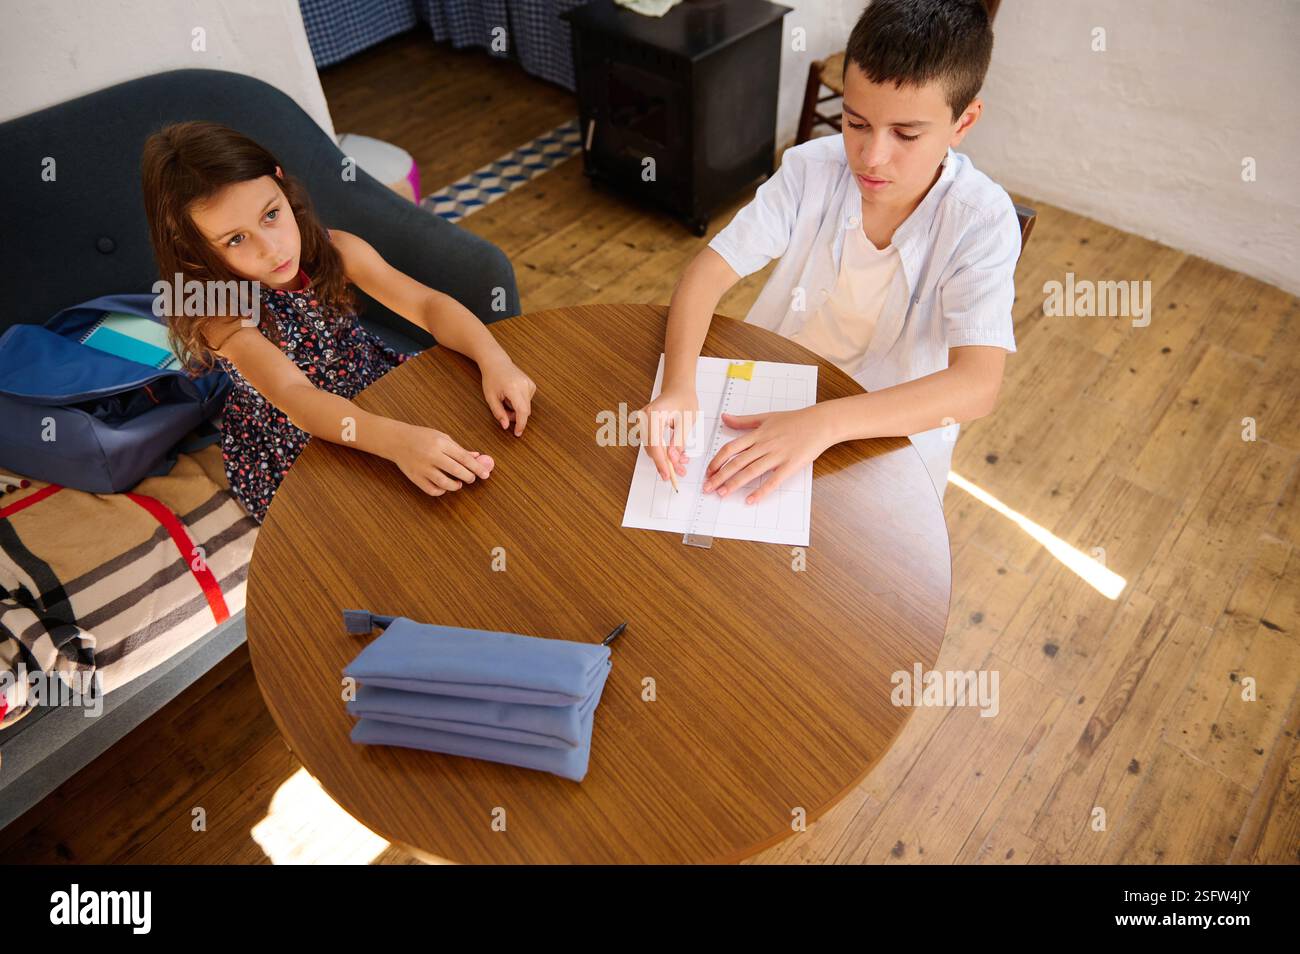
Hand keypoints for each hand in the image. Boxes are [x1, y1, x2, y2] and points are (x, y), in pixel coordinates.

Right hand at [390, 424, 493, 496]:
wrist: (397, 440)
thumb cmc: (422, 437)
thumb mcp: (441, 437)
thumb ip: (458, 448)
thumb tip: (477, 457)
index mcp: (440, 443)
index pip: (463, 457)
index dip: (477, 467)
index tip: (485, 474)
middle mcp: (431, 455)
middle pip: (456, 470)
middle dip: (469, 477)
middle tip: (473, 479)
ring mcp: (422, 468)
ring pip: (444, 483)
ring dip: (456, 486)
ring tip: (459, 483)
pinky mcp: (415, 478)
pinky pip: (431, 490)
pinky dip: (441, 491)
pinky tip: (444, 487)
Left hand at [480, 355, 536, 435]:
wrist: (496, 362)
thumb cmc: (491, 378)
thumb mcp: (490, 398)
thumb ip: (498, 413)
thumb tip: (506, 426)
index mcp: (514, 388)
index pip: (522, 411)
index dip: (521, 424)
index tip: (518, 433)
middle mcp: (525, 385)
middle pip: (525, 411)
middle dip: (516, 417)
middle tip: (504, 414)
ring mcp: (530, 384)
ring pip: (527, 407)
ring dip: (517, 410)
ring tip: (506, 402)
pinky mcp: (532, 385)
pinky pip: (528, 401)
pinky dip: (520, 403)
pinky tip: (512, 396)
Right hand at [635, 384, 698, 481]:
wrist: (678, 389)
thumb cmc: (683, 399)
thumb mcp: (687, 421)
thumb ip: (679, 441)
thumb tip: (673, 458)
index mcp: (653, 415)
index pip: (655, 445)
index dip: (661, 462)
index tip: (668, 475)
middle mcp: (644, 419)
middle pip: (652, 449)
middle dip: (666, 463)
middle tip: (680, 472)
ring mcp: (643, 423)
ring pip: (652, 449)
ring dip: (666, 459)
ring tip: (681, 464)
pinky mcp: (646, 428)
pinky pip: (653, 444)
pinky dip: (663, 452)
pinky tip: (675, 456)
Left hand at [702, 405, 834, 504]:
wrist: (820, 422)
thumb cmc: (794, 420)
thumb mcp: (766, 417)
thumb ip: (744, 421)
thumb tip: (724, 418)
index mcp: (757, 434)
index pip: (731, 449)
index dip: (717, 461)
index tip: (708, 472)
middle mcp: (764, 445)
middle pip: (737, 462)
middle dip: (719, 476)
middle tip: (707, 488)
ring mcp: (777, 455)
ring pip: (751, 472)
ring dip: (734, 484)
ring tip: (722, 494)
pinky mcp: (790, 465)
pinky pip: (773, 481)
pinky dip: (761, 492)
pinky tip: (750, 500)